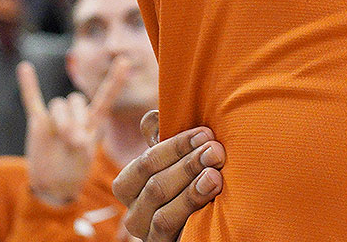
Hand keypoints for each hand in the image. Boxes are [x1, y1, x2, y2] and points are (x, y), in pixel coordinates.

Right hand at [23, 55, 129, 206]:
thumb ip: (80, 142)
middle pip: (76, 100)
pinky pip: (32, 99)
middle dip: (76, 117)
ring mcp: (56, 118)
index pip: (106, 96)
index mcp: (94, 122)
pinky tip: (24, 68)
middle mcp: (76, 115)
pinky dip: (29, 84)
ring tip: (62, 137)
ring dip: (61, 118)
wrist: (53, 185)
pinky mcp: (38, 123)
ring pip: (58, 104)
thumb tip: (71, 132)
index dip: (115, 80)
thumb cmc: (74, 172)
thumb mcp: (83, 159)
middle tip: (75, 140)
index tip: (124, 61)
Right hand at [114, 111, 224, 241]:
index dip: (175, 146)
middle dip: (188, 164)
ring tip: (215, 173)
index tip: (206, 134)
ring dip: (191, 187)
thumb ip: (164, 141)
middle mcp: (134, 213)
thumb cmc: (190, 184)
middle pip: (155, 185)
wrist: (206, 228)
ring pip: (161, 209)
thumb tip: (152, 117)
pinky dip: (190, 206)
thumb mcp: (178, 162)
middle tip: (215, 151)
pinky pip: (169, 227)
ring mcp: (148, 234)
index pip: (146, 163)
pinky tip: (212, 191)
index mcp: (131, 187)